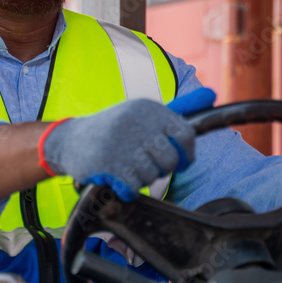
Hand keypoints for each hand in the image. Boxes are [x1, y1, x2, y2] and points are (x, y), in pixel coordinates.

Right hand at [41, 98, 196, 201]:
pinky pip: (134, 186)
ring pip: (153, 175)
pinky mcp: (108, 163)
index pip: (185, 133)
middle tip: (145, 165)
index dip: (186, 153)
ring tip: (127, 168)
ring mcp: (121, 142)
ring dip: (142, 179)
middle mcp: (136, 121)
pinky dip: (128, 188)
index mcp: (148, 107)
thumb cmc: (113, 129)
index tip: (181, 161)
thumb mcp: (141, 113)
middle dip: (161, 169)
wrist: (69, 140)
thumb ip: (177, 109)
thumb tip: (212, 94)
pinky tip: (117, 178)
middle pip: (170, 159)